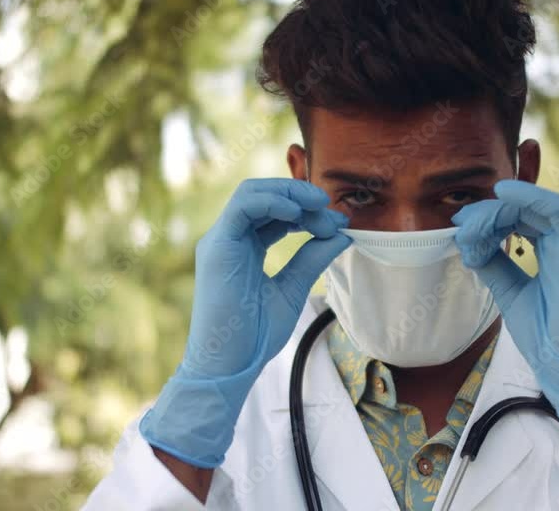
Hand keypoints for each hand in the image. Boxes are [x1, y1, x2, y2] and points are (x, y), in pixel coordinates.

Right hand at [140, 178, 350, 467]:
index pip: (276, 213)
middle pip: (265, 196)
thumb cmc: (255, 336)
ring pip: (251, 193)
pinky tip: (298, 213)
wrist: (229, 366)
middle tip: (334, 211)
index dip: (309, 212)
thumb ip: (312, 259)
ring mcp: (220, 241)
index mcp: (246, 248)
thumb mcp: (292, 289)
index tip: (339, 224)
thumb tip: (341, 234)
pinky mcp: (217, 247)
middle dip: (302, 196)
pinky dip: (272, 202)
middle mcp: (230, 239)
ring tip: (320, 206)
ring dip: (290, 193)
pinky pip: (242, 207)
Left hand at [452, 180, 558, 463]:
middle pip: (525, 210)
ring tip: (470, 223)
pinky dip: (530, 196)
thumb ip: (494, 264)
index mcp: (555, 250)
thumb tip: (469, 241)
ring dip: (498, 211)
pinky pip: (558, 210)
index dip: (489, 217)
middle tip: (460, 223)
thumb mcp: (509, 291)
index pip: (520, 218)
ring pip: (536, 206)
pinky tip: (502, 193)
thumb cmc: (546, 336)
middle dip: (488, 213)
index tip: (460, 226)